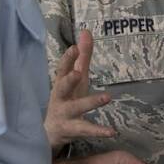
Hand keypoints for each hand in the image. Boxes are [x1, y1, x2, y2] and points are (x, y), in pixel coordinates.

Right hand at [46, 29, 116, 150]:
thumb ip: (82, 57)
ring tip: (107, 97)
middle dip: (69, 80)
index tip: (74, 48)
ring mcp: (65, 115)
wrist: (51, 132)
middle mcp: (60, 98)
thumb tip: (86, 31)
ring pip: (77, 108)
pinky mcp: (73, 130)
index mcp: (61, 83)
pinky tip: (112, 131)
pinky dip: (99, 131)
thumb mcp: (74, 78)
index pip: (62, 69)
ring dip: (90, 103)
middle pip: (62, 88)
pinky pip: (86, 130)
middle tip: (77, 73)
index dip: (67, 59)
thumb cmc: (66, 98)